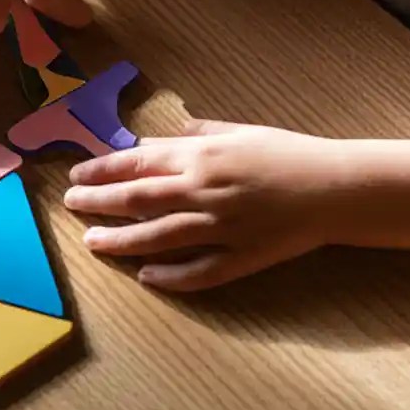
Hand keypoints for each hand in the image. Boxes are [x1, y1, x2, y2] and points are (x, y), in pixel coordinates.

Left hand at [64, 120, 341, 291]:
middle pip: (138, 198)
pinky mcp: (242, 256)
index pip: (138, 161)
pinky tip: (145, 278)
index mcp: (203, 155)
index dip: (102, 168)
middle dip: (98, 201)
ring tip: (92, 242)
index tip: (77, 174)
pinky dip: (170, 277)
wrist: (338, 187)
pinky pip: (199, 271)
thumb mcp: (242, 131)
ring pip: (158, 236)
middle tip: (71, 205)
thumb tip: (157, 137)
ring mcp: (222, 226)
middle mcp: (205, 189)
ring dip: (120, 240)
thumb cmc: (290, 153)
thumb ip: (199, 133)